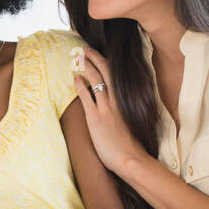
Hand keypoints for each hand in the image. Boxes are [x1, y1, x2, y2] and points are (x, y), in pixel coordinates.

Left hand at [73, 46, 144, 174]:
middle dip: (96, 58)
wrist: (130, 158)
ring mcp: (106, 108)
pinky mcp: (95, 117)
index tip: (99, 55)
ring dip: (87, 67)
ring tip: (79, 58)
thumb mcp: (132, 123)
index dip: (107, 63)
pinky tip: (75, 77)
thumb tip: (119, 108)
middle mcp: (117, 101)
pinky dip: (80, 85)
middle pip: (107, 72)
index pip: (117, 76)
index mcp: (126, 101)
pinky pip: (86, 96)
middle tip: (86, 50)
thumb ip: (125, 112)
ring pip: (97, 80)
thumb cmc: (132, 145)